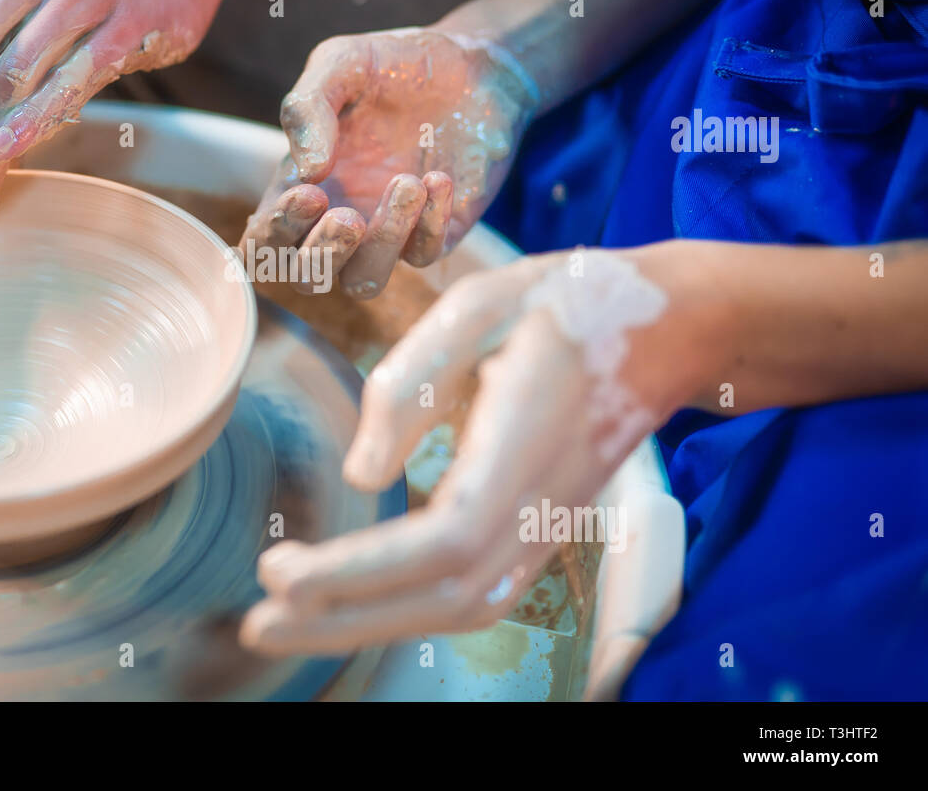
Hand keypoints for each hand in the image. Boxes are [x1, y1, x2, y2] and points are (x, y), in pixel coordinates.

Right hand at [239, 27, 538, 298]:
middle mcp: (337, 217)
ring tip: (407, 183)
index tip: (310, 193)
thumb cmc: (397, 64)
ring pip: (364, 280)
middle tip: (348, 215)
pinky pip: (422, 256)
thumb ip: (309, 106)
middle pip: (306, 275)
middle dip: (323, 253)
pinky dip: (429, 224)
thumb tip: (306, 170)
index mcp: (301, 185)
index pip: (263, 241)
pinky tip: (439, 178)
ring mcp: (386, 231)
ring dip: (381, 244)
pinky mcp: (435, 231)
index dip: (274, 233)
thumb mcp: (342, 63)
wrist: (472, 65)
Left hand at [240, 244, 720, 653]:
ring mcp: (551, 526)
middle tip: (257, 621)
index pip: (444, 539)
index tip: (279, 569)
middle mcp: (544, 501)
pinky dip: (408, 612)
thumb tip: (361, 477)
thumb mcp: (481, 306)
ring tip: (287, 620)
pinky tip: (354, 605)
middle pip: (444, 596)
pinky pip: (477, 594)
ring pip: (462, 609)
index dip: (360, 570)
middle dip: (344, 618)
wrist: (671, 330)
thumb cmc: (567, 305)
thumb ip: (415, 381)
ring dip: (369, 624)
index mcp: (526, 438)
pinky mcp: (544, 531)